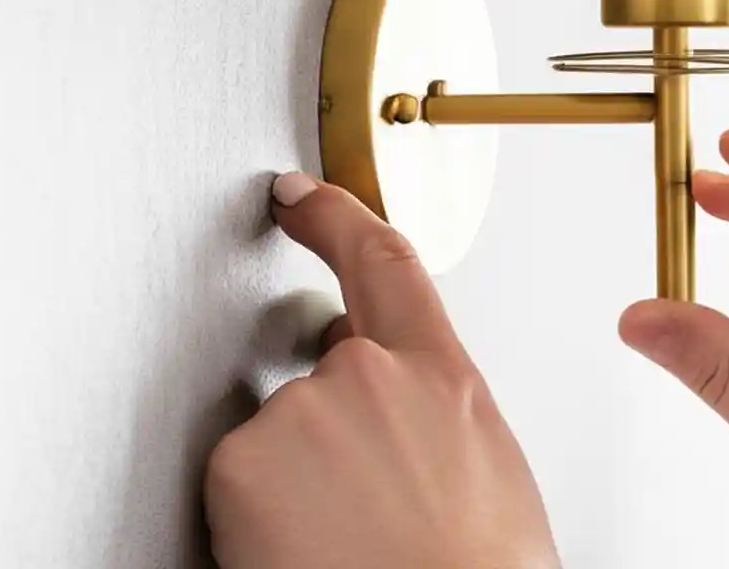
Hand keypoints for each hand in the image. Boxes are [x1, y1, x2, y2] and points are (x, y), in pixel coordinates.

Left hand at [205, 174, 559, 568]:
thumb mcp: (487, 471)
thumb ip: (439, 415)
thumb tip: (412, 422)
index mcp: (442, 379)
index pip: (384, 262)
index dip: (333, 216)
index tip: (297, 195)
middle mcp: (369, 377)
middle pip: (327, 369)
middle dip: (334, 425)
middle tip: (356, 498)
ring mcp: (303, 412)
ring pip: (282, 432)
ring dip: (300, 478)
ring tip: (341, 541)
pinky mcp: (244, 459)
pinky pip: (240, 476)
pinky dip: (259, 513)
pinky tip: (302, 546)